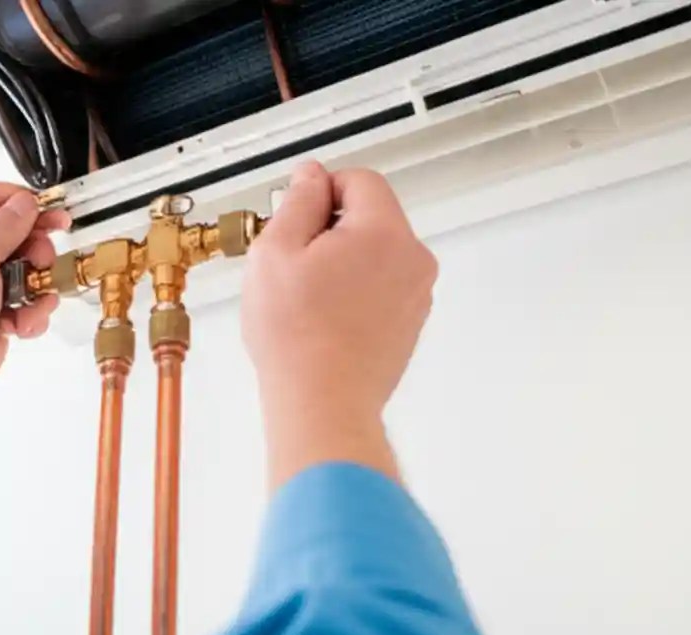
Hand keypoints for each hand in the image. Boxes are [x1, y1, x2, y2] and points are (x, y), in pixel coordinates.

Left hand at [0, 183, 70, 411]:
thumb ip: (2, 227)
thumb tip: (26, 205)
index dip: (26, 203)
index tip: (51, 213)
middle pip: (20, 233)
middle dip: (37, 250)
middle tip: (40, 261)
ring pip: (32, 270)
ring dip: (38, 288)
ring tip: (27, 302)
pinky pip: (32, 303)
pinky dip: (34, 315)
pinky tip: (20, 325)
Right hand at [242, 163, 436, 482]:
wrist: (322, 402)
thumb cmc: (296, 335)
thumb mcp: (275, 251)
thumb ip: (297, 201)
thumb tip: (311, 177)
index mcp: (384, 232)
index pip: (359, 180)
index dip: (320, 191)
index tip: (295, 217)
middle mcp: (412, 259)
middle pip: (371, 217)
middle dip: (330, 230)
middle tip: (293, 264)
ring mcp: (415, 295)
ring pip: (375, 254)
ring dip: (342, 263)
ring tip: (307, 298)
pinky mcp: (409, 324)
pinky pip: (381, 288)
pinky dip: (354, 294)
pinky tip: (323, 319)